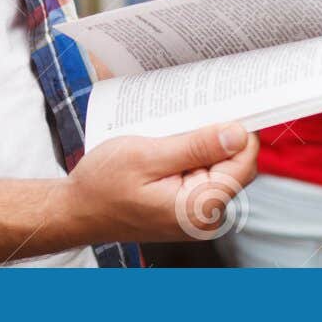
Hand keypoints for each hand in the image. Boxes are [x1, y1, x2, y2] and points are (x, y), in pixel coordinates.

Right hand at [65, 122, 259, 242]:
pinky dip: (191, 158)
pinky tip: (168, 146)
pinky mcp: (186, 210)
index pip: (243, 164)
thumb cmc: (103, 185)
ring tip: (171, 132)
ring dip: (201, 146)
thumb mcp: (147, 156)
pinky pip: (202, 177)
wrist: (77, 211)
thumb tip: (237, 134)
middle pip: (234, 167)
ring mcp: (196, 216)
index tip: (231, 103)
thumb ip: (196, 147)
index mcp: (198, 208)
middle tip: (191, 114)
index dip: (242, 132)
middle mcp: (204, 218)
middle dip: (218, 137)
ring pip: (218, 169)